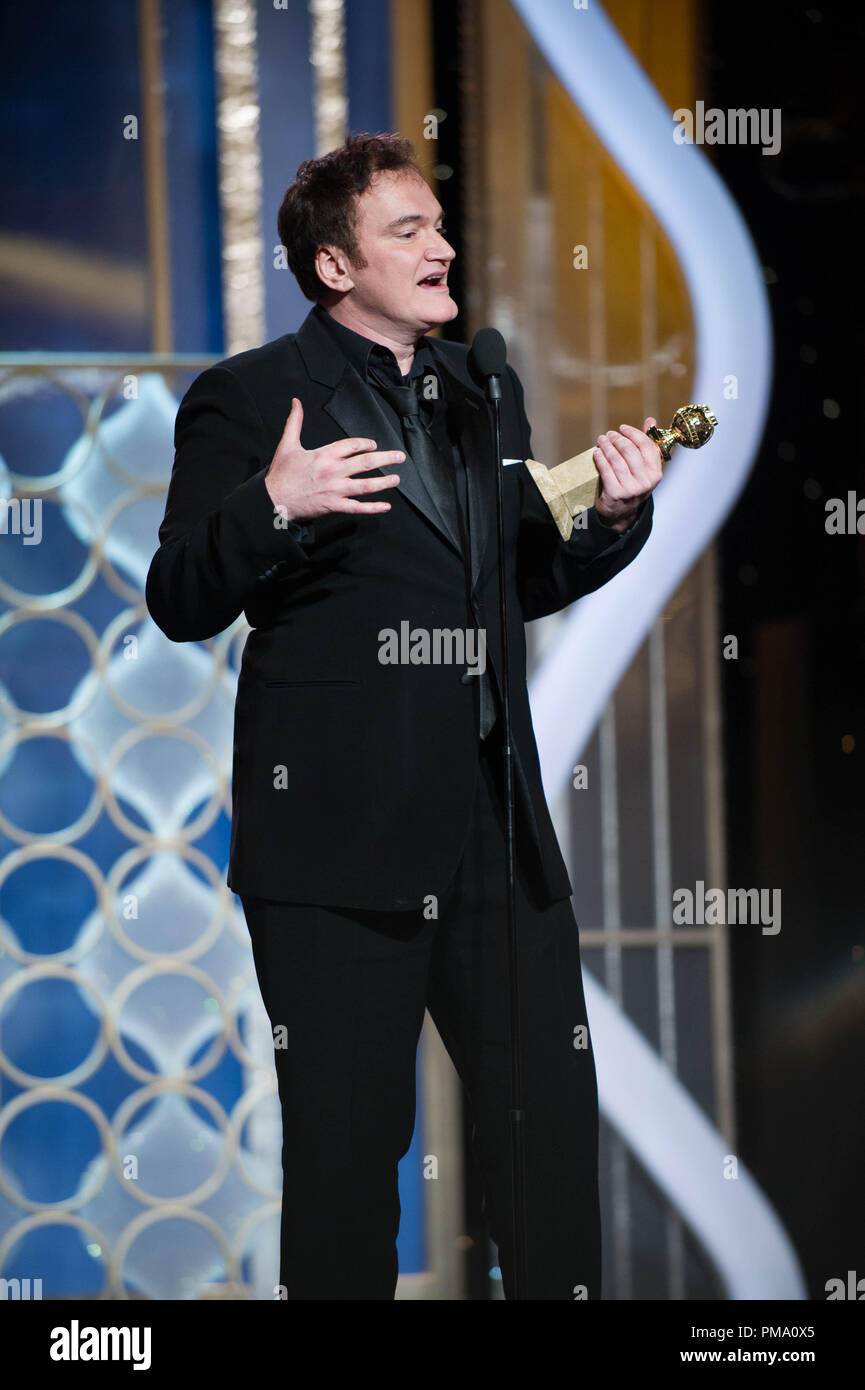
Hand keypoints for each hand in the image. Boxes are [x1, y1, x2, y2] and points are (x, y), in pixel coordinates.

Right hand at [264, 397, 404, 522]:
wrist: (273, 500)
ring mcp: (335, 490)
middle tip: (400, 457)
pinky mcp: (334, 506)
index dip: (365, 443)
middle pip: (365, 462)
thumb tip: (296, 402)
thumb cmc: (281, 474)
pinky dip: (372, 508)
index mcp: (324, 455)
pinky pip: (357, 507)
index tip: (373, 444)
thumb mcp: (287, 445)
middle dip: (385, 458)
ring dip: (384, 482)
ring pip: (365, 485)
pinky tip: (386, 506)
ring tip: (397, 478)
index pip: (352, 445)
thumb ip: (295, 422)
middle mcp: (333, 471)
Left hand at [593, 418, 662, 531]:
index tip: (622, 428)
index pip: (647, 446)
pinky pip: (606, 470)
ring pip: (616, 459)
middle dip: (617, 439)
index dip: (633, 433)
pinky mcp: (616, 493)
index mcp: (656, 473)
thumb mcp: (644, 468)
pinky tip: (597, 452)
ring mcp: (631, 489)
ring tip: (601, 440)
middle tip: (609, 434)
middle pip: (629, 451)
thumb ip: (646, 444)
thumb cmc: (633, 484)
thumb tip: (650, 420)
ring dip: (606, 446)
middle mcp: (646, 482)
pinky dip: (600, 458)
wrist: (621, 513)